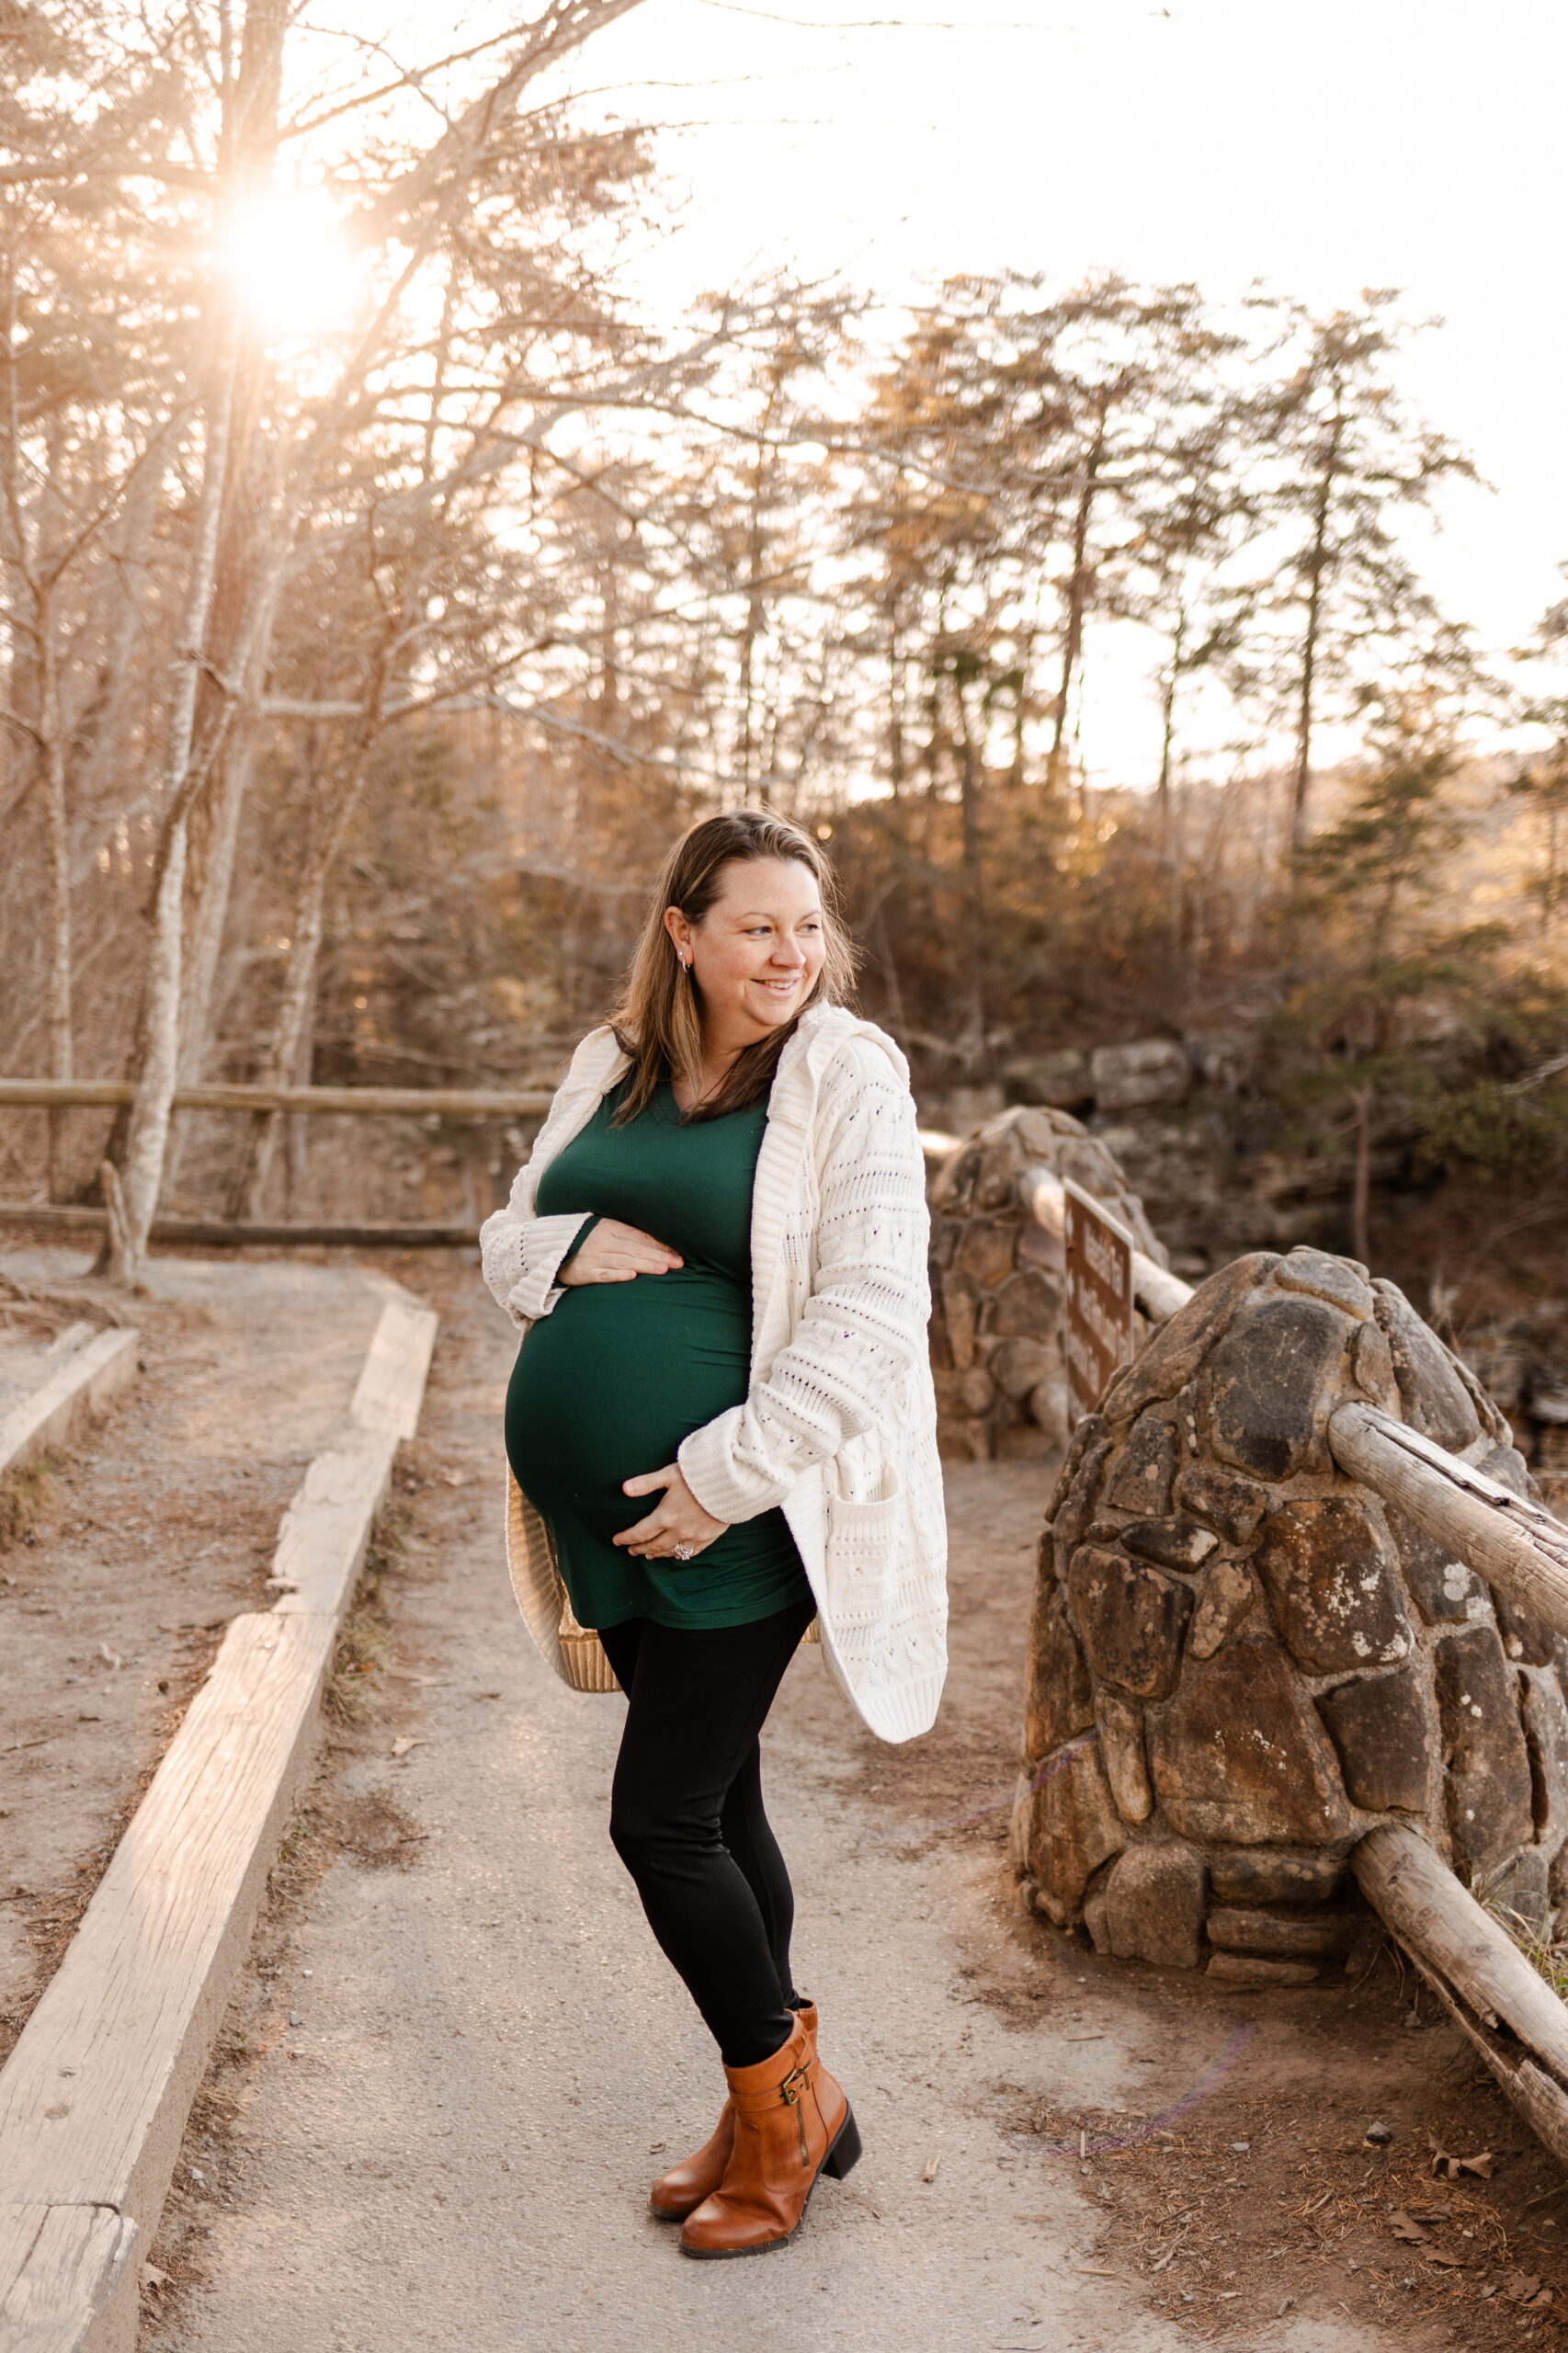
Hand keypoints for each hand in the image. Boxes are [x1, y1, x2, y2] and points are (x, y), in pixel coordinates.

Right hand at [559, 1217, 682, 1285]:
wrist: (550, 1251)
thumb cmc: (587, 1242)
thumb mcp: (606, 1232)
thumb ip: (628, 1236)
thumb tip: (660, 1244)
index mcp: (610, 1227)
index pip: (640, 1236)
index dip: (660, 1245)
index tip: (678, 1253)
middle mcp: (601, 1240)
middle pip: (635, 1248)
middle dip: (658, 1256)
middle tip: (678, 1263)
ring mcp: (591, 1256)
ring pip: (622, 1260)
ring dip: (644, 1264)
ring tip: (662, 1269)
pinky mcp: (582, 1272)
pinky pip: (602, 1274)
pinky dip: (616, 1274)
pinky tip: (631, 1275)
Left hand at [613, 1465, 727, 1560]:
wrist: (732, 1484)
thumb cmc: (699, 1476)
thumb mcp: (669, 1475)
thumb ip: (646, 1483)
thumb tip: (624, 1488)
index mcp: (666, 1516)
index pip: (640, 1532)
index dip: (626, 1538)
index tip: (616, 1540)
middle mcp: (678, 1531)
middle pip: (654, 1545)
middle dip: (639, 1548)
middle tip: (630, 1550)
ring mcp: (694, 1537)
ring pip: (671, 1551)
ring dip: (657, 1554)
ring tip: (649, 1555)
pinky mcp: (708, 1538)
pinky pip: (690, 1552)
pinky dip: (679, 1554)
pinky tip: (675, 1554)